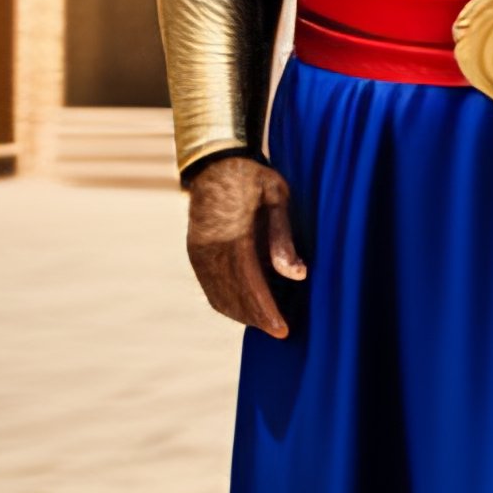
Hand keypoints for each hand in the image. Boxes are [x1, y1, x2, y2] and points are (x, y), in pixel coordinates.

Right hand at [185, 155, 303, 332]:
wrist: (215, 161)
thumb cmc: (253, 178)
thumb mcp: (277, 198)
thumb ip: (284, 238)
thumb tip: (298, 275)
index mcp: (234, 237)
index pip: (251, 286)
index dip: (266, 312)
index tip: (282, 330)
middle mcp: (212, 249)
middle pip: (234, 296)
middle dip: (256, 318)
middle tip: (278, 331)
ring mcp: (199, 252)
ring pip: (218, 295)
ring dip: (241, 314)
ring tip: (264, 322)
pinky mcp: (195, 251)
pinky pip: (208, 286)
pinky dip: (225, 302)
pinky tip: (242, 308)